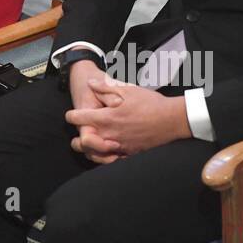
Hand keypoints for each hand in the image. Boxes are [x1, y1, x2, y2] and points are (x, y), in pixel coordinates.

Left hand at [66, 74, 191, 158]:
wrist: (172, 119)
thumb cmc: (150, 103)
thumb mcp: (126, 89)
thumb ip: (104, 87)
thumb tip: (90, 84)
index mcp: (107, 118)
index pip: (80, 119)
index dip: (72, 116)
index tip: (71, 115)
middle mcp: (111, 135)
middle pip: (83, 141)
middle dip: (77, 136)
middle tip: (78, 133)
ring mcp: (120, 146)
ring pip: (95, 154)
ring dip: (89, 148)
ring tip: (88, 142)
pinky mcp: (130, 153)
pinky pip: (111, 159)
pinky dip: (105, 156)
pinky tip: (106, 149)